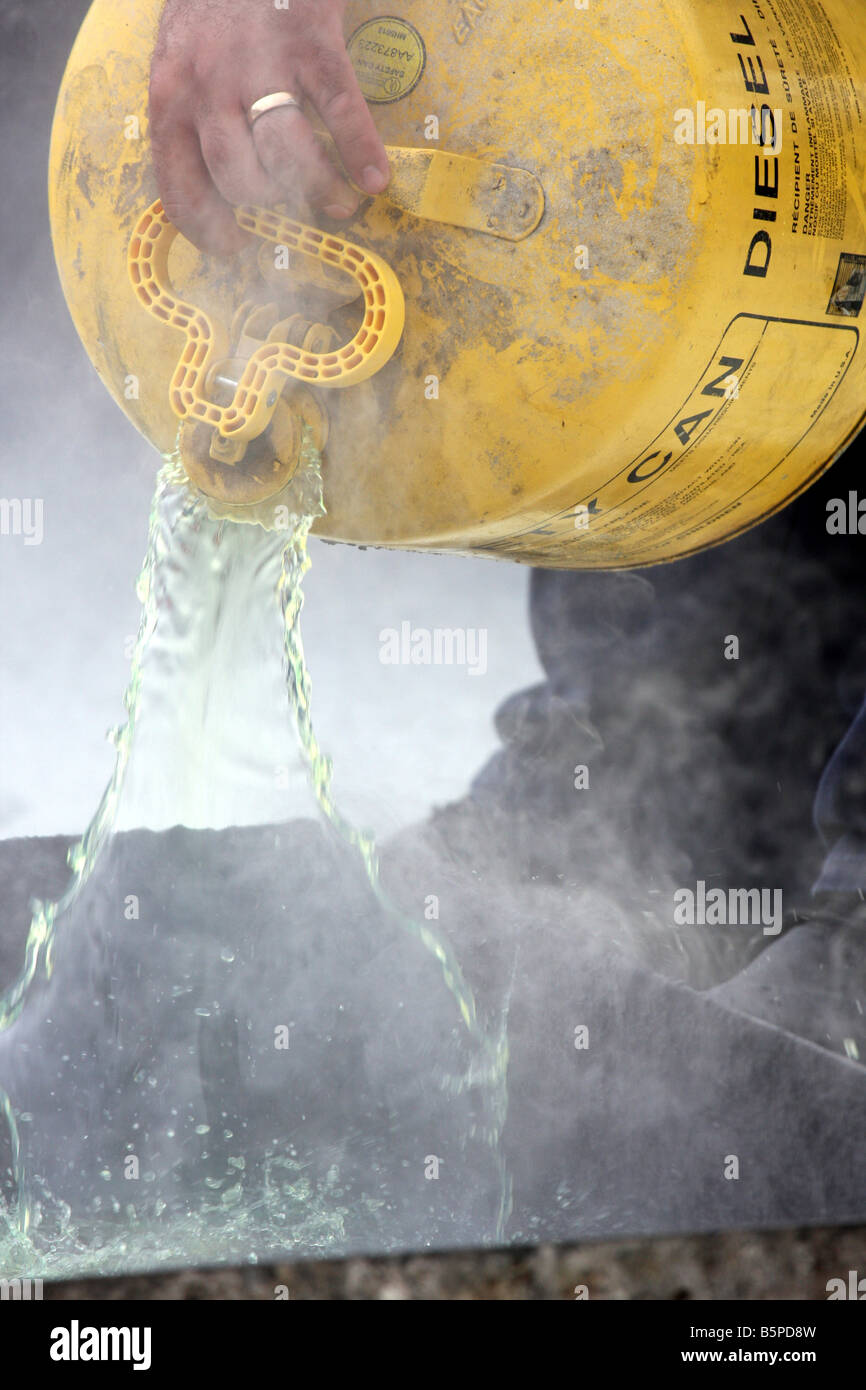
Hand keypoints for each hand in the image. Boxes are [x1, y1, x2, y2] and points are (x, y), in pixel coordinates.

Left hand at [149, 0, 390, 253]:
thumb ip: (190, 116)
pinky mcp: (311, 44)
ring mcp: (261, 66)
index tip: (234, 247)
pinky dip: (361, 151)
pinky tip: (375, 179)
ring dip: (316, 188)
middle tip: (287, 199)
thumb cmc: (216, 7)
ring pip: (285, 155)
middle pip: (239, 179)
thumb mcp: (179, 61)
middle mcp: (209, 86)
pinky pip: (339, 110)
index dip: (208, 230)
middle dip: (267, 201)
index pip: (181, 186)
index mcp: (170, 97)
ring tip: (338, 202)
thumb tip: (218, 187)